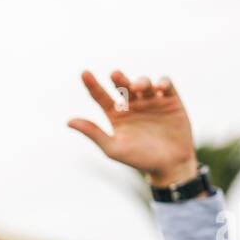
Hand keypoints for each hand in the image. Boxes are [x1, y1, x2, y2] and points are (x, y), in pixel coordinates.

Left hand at [68, 71, 197, 188]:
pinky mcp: (171, 100)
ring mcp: (151, 101)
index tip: (84, 74)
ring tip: (137, 88)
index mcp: (116, 115)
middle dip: (118, 79)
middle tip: (114, 75)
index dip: (92, 85)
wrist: (169, 166)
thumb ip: (93, 133)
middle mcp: (132, 105)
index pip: (100, 96)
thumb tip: (68, 121)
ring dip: (140, 81)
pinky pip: (166, 84)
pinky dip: (163, 82)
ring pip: (143, 82)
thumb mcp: (113, 148)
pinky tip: (159, 86)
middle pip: (122, 85)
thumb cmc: (139, 160)